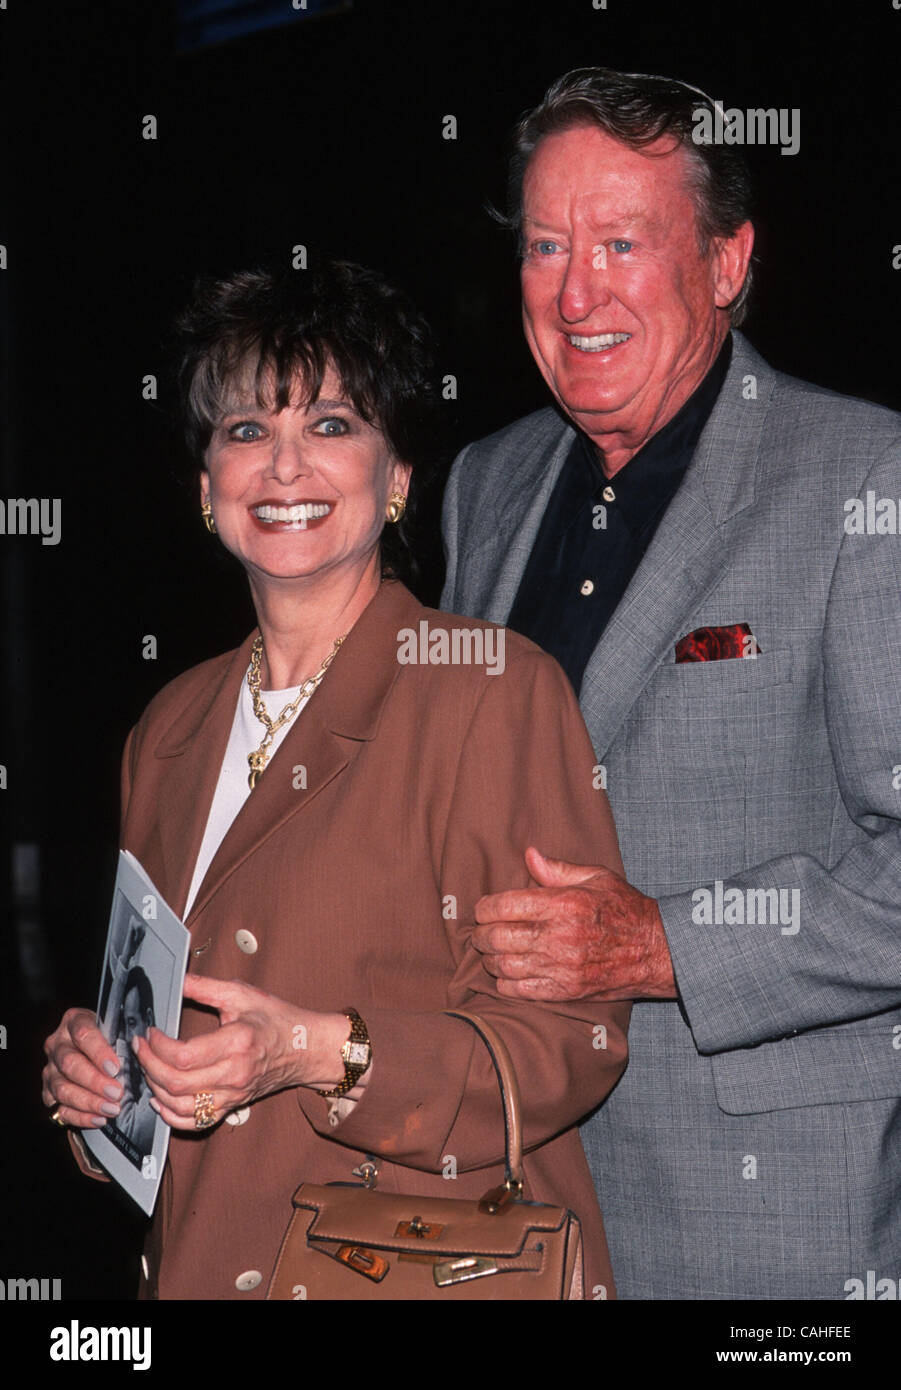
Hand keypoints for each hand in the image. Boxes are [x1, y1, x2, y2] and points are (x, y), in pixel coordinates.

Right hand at [42, 1008, 124, 1127]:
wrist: (88, 1047)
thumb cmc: (107, 1035)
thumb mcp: (115, 1027)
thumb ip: (123, 1036)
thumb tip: (144, 1046)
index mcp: (74, 1021)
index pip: (83, 1033)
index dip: (99, 1051)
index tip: (115, 1067)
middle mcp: (58, 1044)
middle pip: (70, 1063)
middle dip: (95, 1081)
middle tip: (116, 1092)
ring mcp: (51, 1069)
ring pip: (63, 1088)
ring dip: (89, 1102)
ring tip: (111, 1108)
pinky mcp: (49, 1092)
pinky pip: (61, 1109)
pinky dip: (81, 1117)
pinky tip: (99, 1118)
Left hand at [134, 974, 352, 1130]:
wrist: (305, 1048)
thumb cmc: (276, 1020)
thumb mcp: (242, 994)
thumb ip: (206, 987)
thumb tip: (178, 980)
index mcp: (237, 1042)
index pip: (184, 1056)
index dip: (158, 1046)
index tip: (150, 1033)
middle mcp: (234, 1074)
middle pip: (177, 1083)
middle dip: (149, 1065)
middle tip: (141, 1048)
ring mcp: (233, 1094)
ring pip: (181, 1106)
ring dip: (156, 1089)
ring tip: (148, 1068)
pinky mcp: (232, 1106)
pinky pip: (195, 1122)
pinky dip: (171, 1116)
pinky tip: (161, 1099)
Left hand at [472, 847, 676, 1001]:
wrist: (656, 951)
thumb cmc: (625, 909)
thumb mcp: (597, 877)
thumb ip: (558, 869)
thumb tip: (529, 855)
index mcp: (564, 904)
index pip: (504, 906)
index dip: (484, 908)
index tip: (482, 908)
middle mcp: (559, 937)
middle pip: (498, 937)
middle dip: (481, 934)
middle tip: (480, 931)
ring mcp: (561, 967)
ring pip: (504, 965)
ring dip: (490, 958)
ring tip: (491, 951)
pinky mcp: (566, 991)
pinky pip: (520, 990)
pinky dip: (504, 983)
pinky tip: (505, 973)